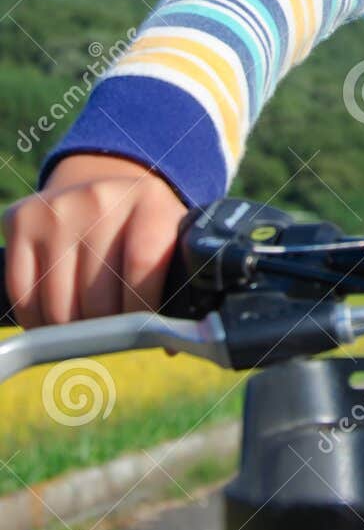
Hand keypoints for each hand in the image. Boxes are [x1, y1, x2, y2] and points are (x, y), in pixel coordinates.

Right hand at [1, 154, 188, 327]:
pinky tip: (54, 316)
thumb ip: (177, 284)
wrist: (97, 186)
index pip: (144, 267)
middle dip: (105, 328)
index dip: (141, 311)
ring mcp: (58, 208)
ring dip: (71, 330)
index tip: (141, 330)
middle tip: (111, 330)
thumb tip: (173, 343)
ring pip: (59, 306)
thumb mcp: (169, 239)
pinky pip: (24, 295)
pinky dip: (37, 320)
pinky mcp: (21, 219)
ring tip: (85, 324)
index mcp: (150, 201)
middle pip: (98, 297)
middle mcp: (101, 197)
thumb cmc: (140, 228)